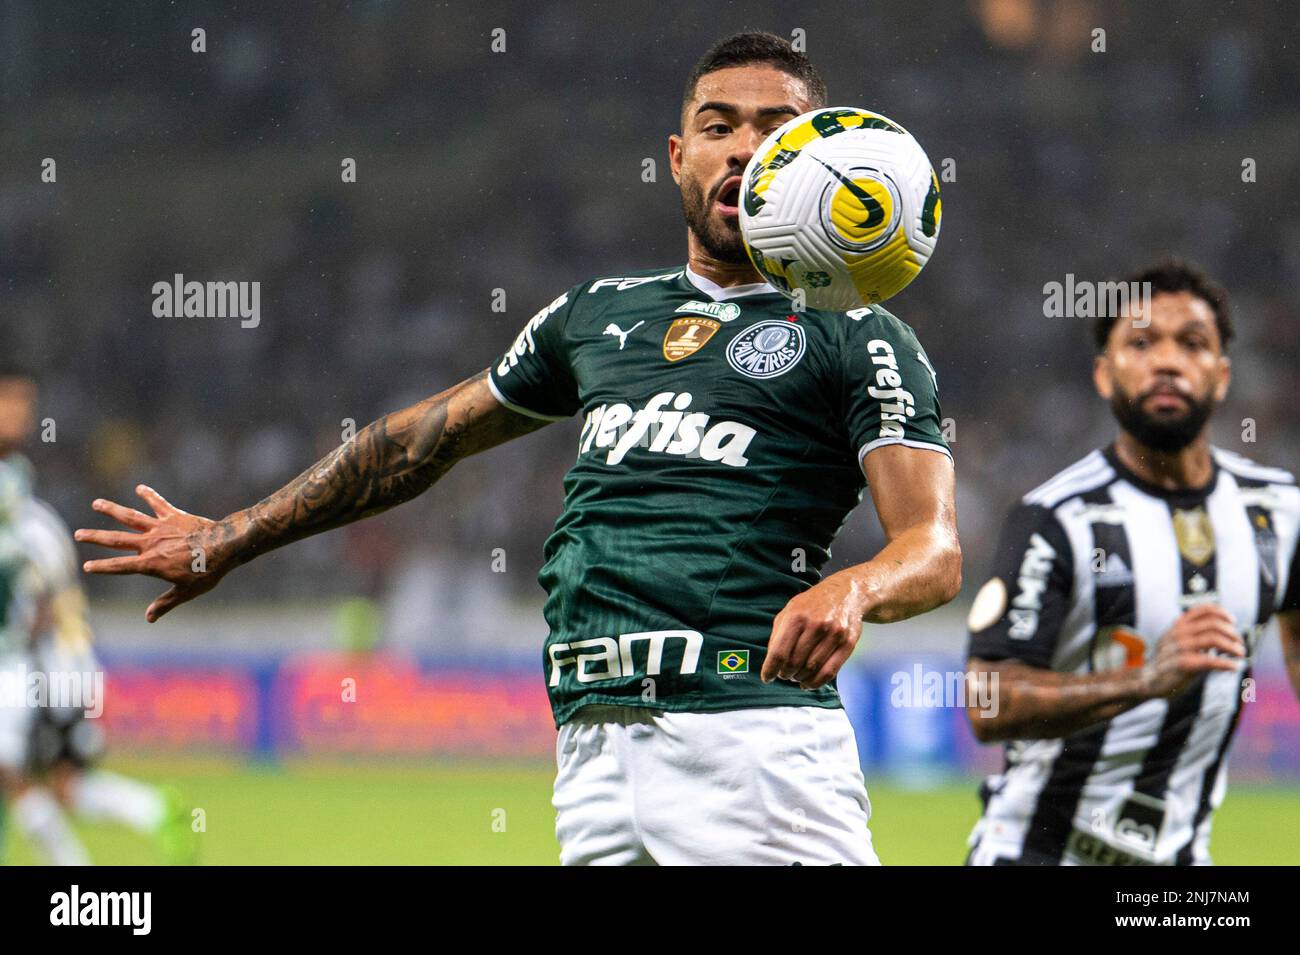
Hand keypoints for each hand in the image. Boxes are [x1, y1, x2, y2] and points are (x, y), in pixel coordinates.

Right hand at [74, 485, 232, 622]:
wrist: (224, 546)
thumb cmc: (207, 572)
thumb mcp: (186, 592)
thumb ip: (165, 603)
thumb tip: (148, 618)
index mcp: (151, 563)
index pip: (120, 566)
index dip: (102, 567)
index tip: (86, 566)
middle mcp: (150, 543)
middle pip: (117, 540)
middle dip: (96, 537)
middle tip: (78, 534)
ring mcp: (161, 527)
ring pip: (131, 517)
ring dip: (112, 510)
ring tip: (96, 503)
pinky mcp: (174, 516)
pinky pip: (158, 504)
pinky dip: (149, 496)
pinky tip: (139, 488)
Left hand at [761, 571, 872, 689]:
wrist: (846, 593)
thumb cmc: (812, 605)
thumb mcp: (789, 611)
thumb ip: (777, 635)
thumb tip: (771, 663)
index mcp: (796, 616)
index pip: (779, 652)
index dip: (770, 669)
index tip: (766, 678)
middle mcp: (815, 625)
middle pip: (795, 663)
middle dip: (785, 674)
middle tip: (784, 675)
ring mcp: (834, 634)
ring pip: (811, 669)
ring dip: (800, 678)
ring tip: (795, 677)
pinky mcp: (848, 643)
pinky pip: (830, 672)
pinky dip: (816, 683)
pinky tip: (808, 683)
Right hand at [1140, 604, 1245, 698]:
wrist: (1147, 681)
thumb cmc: (1169, 662)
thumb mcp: (1177, 641)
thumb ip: (1196, 635)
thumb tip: (1227, 635)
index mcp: (1178, 625)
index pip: (1204, 610)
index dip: (1222, 613)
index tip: (1233, 621)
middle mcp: (1179, 632)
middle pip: (1214, 624)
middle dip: (1232, 633)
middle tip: (1240, 644)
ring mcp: (1180, 647)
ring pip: (1214, 639)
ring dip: (1232, 646)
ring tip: (1240, 654)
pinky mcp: (1183, 664)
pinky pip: (1211, 661)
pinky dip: (1227, 663)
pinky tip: (1234, 667)